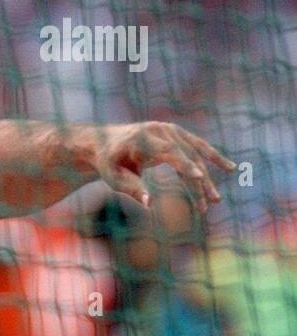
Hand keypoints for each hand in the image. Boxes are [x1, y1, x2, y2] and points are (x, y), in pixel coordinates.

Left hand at [89, 121, 235, 212]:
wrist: (104, 141)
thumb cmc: (108, 162)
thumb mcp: (112, 177)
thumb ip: (131, 188)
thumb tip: (150, 204)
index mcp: (143, 139)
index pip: (169, 151)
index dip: (185, 164)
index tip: (199, 178)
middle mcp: (160, 130)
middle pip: (186, 156)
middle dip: (198, 182)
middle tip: (206, 206)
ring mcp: (171, 130)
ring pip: (197, 152)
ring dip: (209, 175)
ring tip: (217, 198)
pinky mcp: (177, 133)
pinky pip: (198, 146)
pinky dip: (213, 157)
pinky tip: (230, 167)